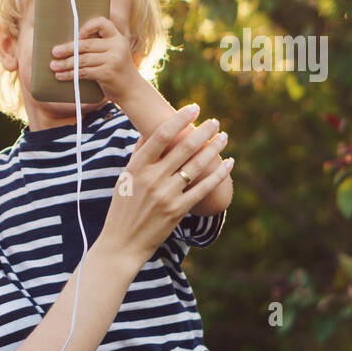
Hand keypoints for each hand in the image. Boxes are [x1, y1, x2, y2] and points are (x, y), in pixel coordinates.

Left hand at [49, 16, 141, 104]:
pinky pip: (83, 72)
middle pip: (86, 44)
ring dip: (65, 63)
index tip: (77, 35)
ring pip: (82, 59)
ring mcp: (113, 59)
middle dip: (68, 48)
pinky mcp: (107, 73)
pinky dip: (70, 74)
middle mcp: (116, 46)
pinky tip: (60, 76)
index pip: (102, 23)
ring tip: (54, 66)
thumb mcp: (114, 54)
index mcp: (117, 38)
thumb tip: (69, 45)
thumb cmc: (117, 71)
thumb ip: (100, 47)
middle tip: (54, 52)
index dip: (88, 27)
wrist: (132, 90)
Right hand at [100, 104, 232, 263]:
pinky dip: (219, 173)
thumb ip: (138, 156)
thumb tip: (149, 132)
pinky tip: (229, 162)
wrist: (122, 243)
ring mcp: (166, 195)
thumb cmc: (122, 208)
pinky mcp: (178, 210)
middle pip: (183, 148)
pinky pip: (204, 188)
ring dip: (214, 148)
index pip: (160, 135)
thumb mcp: (124, 179)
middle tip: (215, 121)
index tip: (193, 108)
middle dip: (203, 131)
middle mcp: (151, 179)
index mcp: (136, 168)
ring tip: (224, 136)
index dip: (179, 119)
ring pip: (197, 165)